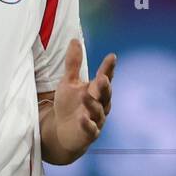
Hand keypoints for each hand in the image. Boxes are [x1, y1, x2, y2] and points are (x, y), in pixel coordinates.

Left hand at [51, 38, 115, 153]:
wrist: (63, 132)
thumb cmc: (68, 105)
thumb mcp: (69, 83)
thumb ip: (73, 64)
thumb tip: (74, 40)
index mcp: (96, 91)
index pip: (105, 77)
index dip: (109, 68)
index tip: (112, 57)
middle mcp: (100, 104)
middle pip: (105, 94)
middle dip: (105, 87)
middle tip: (102, 78)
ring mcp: (96, 120)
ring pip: (98, 111)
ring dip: (92, 104)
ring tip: (85, 96)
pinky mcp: (89, 134)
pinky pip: (91, 129)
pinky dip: (88, 124)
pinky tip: (82, 118)